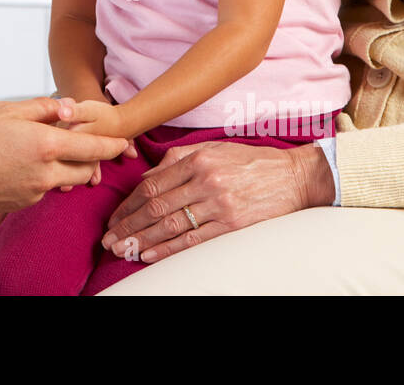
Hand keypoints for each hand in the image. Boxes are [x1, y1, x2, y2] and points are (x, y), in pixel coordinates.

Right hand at [0, 97, 129, 217]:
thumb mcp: (7, 110)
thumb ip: (42, 108)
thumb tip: (68, 108)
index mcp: (46, 145)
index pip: (94, 147)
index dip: (113, 145)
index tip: (124, 142)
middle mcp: (47, 172)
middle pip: (87, 169)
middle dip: (94, 159)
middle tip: (91, 146)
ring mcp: (36, 191)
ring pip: (67, 181)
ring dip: (70, 168)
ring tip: (54, 152)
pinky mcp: (23, 203)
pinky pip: (45, 189)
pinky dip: (47, 177)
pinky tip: (27, 165)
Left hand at [100, 141, 331, 263]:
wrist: (295, 176)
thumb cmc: (251, 161)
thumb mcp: (213, 149)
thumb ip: (178, 160)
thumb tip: (146, 178)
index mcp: (197, 159)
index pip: (151, 185)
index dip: (128, 204)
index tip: (114, 218)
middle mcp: (205, 180)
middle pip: (156, 207)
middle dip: (128, 225)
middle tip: (109, 240)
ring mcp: (219, 203)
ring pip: (171, 224)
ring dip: (142, 240)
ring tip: (122, 250)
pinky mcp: (233, 224)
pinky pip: (194, 239)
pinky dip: (169, 249)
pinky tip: (150, 255)